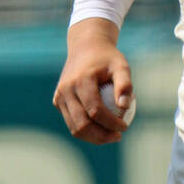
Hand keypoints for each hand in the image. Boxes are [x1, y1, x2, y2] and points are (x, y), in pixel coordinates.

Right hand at [53, 18, 133, 144]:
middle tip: (118, 136)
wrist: (86, 47)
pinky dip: (85, 129)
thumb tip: (125, 107)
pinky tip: (102, 129)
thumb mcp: (121, 66)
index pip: (95, 111)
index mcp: (80, 80)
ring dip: (93, 137)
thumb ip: (125, 84)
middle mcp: (66, 89)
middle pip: (82, 123)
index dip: (110, 123)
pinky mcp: (58, 100)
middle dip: (101, 136)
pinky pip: (71, 121)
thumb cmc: (107, 58)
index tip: (124, 127)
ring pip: (74, 127)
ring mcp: (59, 96)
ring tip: (111, 136)